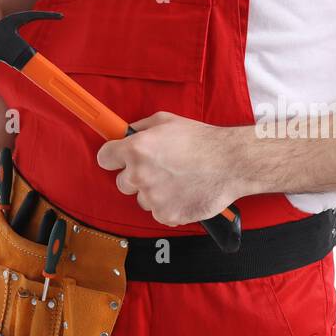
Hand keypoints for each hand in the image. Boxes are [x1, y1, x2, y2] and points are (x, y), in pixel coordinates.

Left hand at [96, 112, 244, 226]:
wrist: (231, 163)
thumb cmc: (201, 140)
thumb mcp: (166, 120)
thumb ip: (140, 128)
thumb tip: (124, 134)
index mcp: (136, 149)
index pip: (104, 158)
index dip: (113, 157)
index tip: (119, 158)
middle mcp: (140, 174)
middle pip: (121, 182)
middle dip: (135, 176)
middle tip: (158, 168)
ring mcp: (153, 198)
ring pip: (141, 198)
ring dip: (153, 192)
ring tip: (177, 180)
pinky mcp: (166, 215)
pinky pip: (158, 212)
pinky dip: (169, 205)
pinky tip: (183, 192)